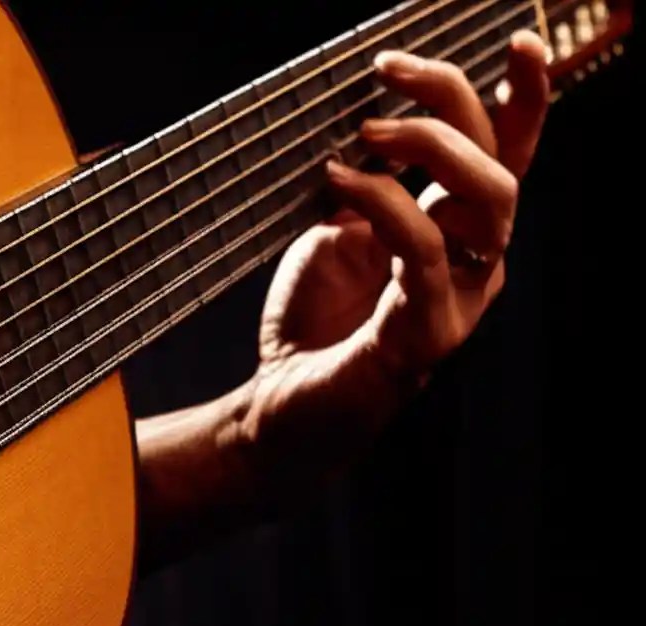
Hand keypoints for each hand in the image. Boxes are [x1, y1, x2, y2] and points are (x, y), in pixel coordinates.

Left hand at [245, 31, 548, 456]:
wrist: (281, 405)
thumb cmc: (313, 323)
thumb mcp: (334, 235)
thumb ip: (364, 189)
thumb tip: (360, 132)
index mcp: (457, 235)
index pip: (506, 159)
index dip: (524, 99)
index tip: (516, 40)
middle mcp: (473, 263)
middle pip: (501, 164)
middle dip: (453, 101)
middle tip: (387, 71)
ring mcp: (459, 300)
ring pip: (489, 200)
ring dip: (429, 146)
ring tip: (367, 128)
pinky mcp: (427, 333)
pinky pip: (423, 249)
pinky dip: (384, 203)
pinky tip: (339, 181)